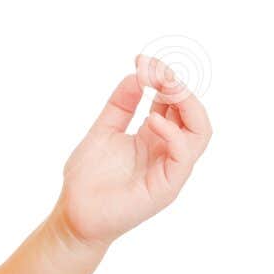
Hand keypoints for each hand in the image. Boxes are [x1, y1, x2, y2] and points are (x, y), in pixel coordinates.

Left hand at [53, 54, 213, 250]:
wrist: (73, 214)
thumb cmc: (88, 177)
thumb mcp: (104, 130)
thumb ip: (121, 104)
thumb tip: (137, 74)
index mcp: (154, 136)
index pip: (173, 102)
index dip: (163, 78)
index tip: (142, 60)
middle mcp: (166, 150)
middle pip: (192, 113)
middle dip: (179, 86)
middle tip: (157, 70)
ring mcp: (169, 168)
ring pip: (200, 132)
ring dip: (185, 104)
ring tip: (163, 86)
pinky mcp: (166, 187)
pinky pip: (183, 157)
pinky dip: (173, 134)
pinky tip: (153, 120)